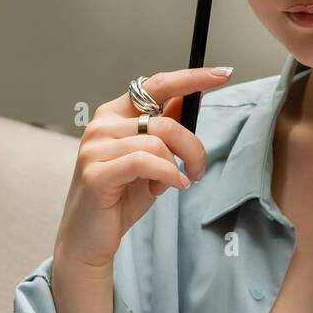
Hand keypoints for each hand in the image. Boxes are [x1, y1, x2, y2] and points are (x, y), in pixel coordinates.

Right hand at [53, 66, 233, 271]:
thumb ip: (166, 129)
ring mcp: (95, 148)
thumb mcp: (152, 159)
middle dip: (192, 146)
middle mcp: (101, 125)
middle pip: (164, 120)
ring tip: (179, 182)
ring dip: (180, 164)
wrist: (89, 239)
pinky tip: (172, 186)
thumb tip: (191, 98)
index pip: (155, 84)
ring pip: (158, 141)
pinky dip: (168, 174)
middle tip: (198, 168)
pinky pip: (146, 162)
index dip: (191, 78)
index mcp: (115, 115)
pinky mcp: (96, 172)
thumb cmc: (120, 198)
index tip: (223, 73)